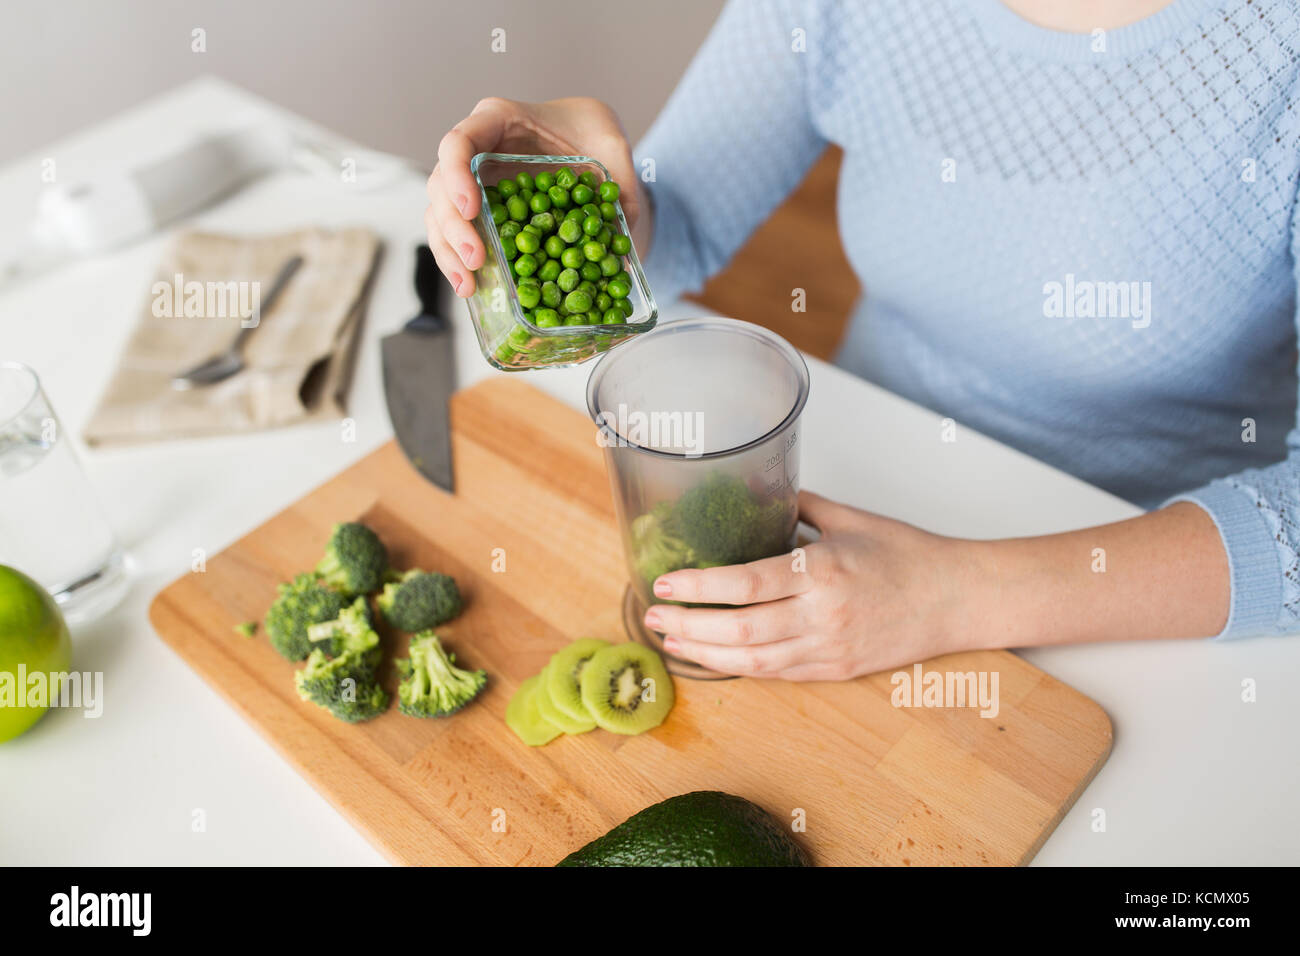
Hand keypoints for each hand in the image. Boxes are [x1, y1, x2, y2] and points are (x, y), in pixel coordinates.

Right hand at [425, 96, 640, 296]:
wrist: (587, 144)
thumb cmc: (591, 132)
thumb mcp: (612, 142)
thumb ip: (619, 180)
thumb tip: (623, 235)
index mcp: (498, 121)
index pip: (460, 142)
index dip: (457, 175)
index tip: (473, 208)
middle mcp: (475, 151)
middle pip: (442, 185)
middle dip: (454, 225)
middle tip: (477, 260)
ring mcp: (471, 183)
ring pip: (440, 215)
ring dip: (449, 251)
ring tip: (468, 285)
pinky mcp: (477, 213)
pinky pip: (456, 236)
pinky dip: (458, 262)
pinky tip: (470, 288)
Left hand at [643, 491, 985, 680]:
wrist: (958, 598)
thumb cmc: (908, 554)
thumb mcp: (850, 518)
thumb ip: (800, 507)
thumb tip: (759, 494)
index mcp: (822, 570)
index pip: (744, 583)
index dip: (698, 588)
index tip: (665, 584)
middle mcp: (822, 615)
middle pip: (738, 630)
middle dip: (687, 626)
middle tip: (654, 616)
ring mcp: (828, 648)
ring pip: (751, 661)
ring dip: (704, 652)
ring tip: (671, 639)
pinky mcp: (836, 670)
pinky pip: (776, 674)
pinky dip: (738, 668)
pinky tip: (712, 657)